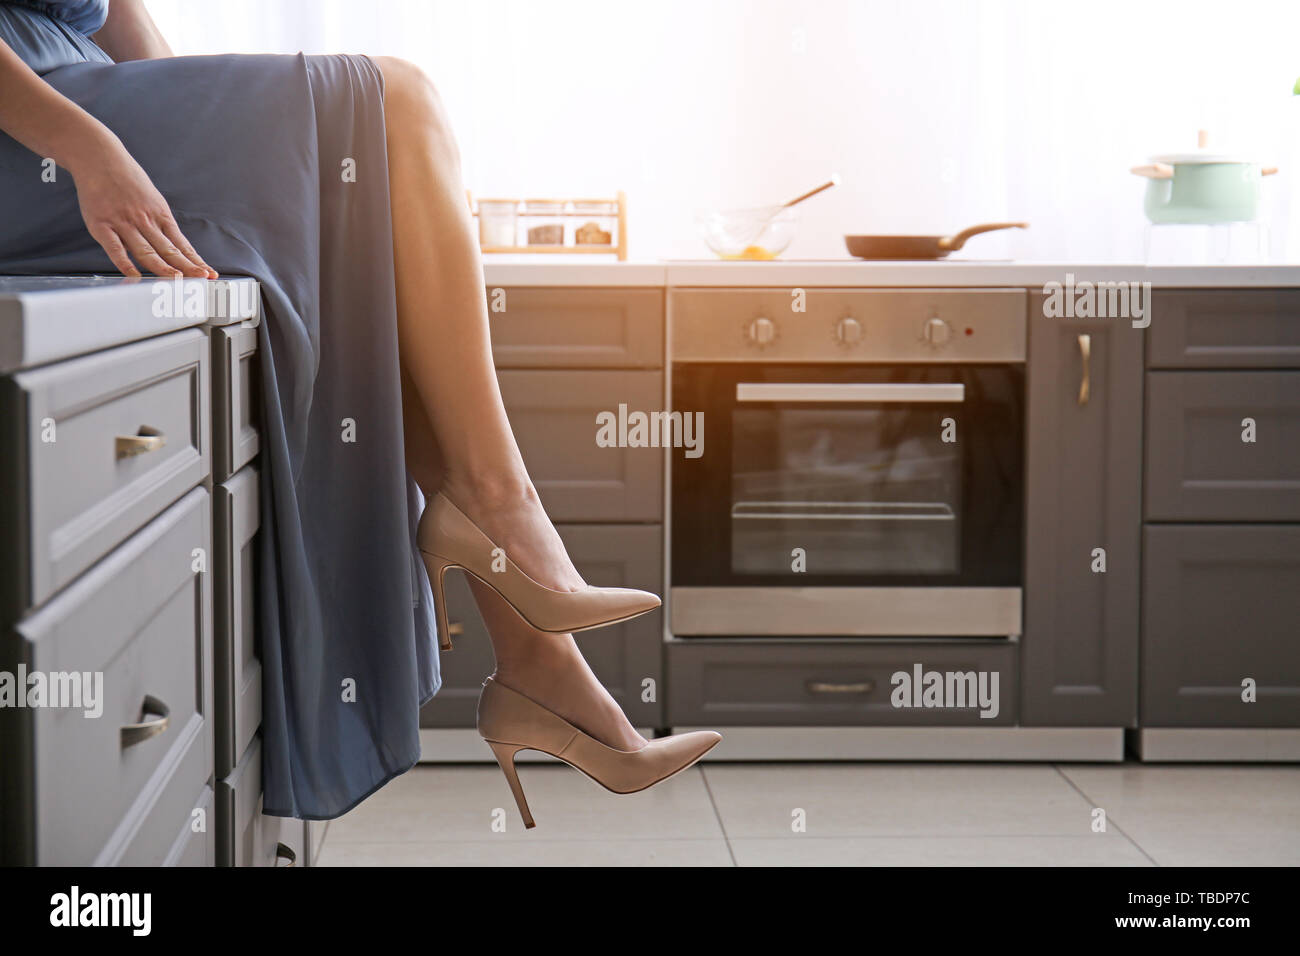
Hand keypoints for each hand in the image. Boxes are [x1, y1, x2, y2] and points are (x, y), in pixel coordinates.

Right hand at [70, 135, 216, 278]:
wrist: (99, 157)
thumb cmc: (127, 179)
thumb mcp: (152, 198)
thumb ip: (158, 224)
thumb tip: (168, 247)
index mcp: (160, 215)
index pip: (181, 244)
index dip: (195, 260)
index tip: (209, 274)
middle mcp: (145, 220)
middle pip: (168, 250)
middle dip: (187, 267)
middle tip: (201, 280)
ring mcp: (123, 223)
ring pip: (146, 250)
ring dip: (162, 267)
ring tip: (176, 281)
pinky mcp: (101, 224)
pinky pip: (114, 247)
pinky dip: (124, 262)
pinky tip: (135, 274)